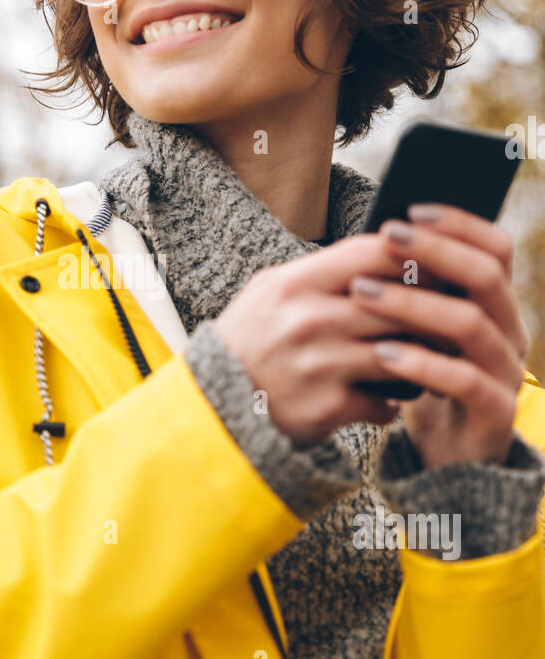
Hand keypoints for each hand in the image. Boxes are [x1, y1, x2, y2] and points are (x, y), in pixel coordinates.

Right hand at [212, 231, 450, 446]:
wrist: (211, 408)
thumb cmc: (248, 343)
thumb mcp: (271, 293)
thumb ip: (322, 272)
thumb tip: (385, 250)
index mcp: (296, 284)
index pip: (374, 254)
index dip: (414, 257)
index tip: (434, 267)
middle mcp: (308, 321)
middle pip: (398, 306)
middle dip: (428, 315)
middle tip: (447, 320)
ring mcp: (319, 365)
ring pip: (399, 355)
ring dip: (418, 361)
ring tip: (424, 362)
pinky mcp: (326, 408)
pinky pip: (383, 403)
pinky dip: (390, 403)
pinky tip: (384, 400)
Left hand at [348, 204, 527, 468]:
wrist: (448, 465)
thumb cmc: (427, 387)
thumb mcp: (421, 335)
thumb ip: (414, 294)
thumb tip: (376, 239)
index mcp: (496, 307)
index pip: (496, 249)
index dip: (460, 224)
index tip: (412, 209)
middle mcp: (510, 334)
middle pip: (487, 276)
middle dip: (435, 251)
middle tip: (386, 236)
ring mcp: (507, 374)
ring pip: (472, 324)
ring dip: (415, 303)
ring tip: (363, 294)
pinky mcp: (495, 414)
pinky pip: (465, 380)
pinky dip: (423, 363)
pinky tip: (383, 353)